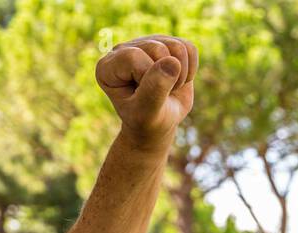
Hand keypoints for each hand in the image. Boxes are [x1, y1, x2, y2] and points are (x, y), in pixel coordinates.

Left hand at [96, 35, 197, 150]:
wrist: (158, 123)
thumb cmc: (146, 121)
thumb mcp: (146, 113)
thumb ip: (154, 90)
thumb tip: (172, 61)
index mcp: (107, 66)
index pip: (133, 57)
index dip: (147, 78)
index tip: (144, 98)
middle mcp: (124, 49)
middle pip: (157, 48)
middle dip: (167, 78)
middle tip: (159, 96)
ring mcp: (146, 43)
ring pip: (176, 47)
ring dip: (180, 75)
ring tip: (168, 89)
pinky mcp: (167, 43)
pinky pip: (189, 48)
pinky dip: (191, 69)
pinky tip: (177, 80)